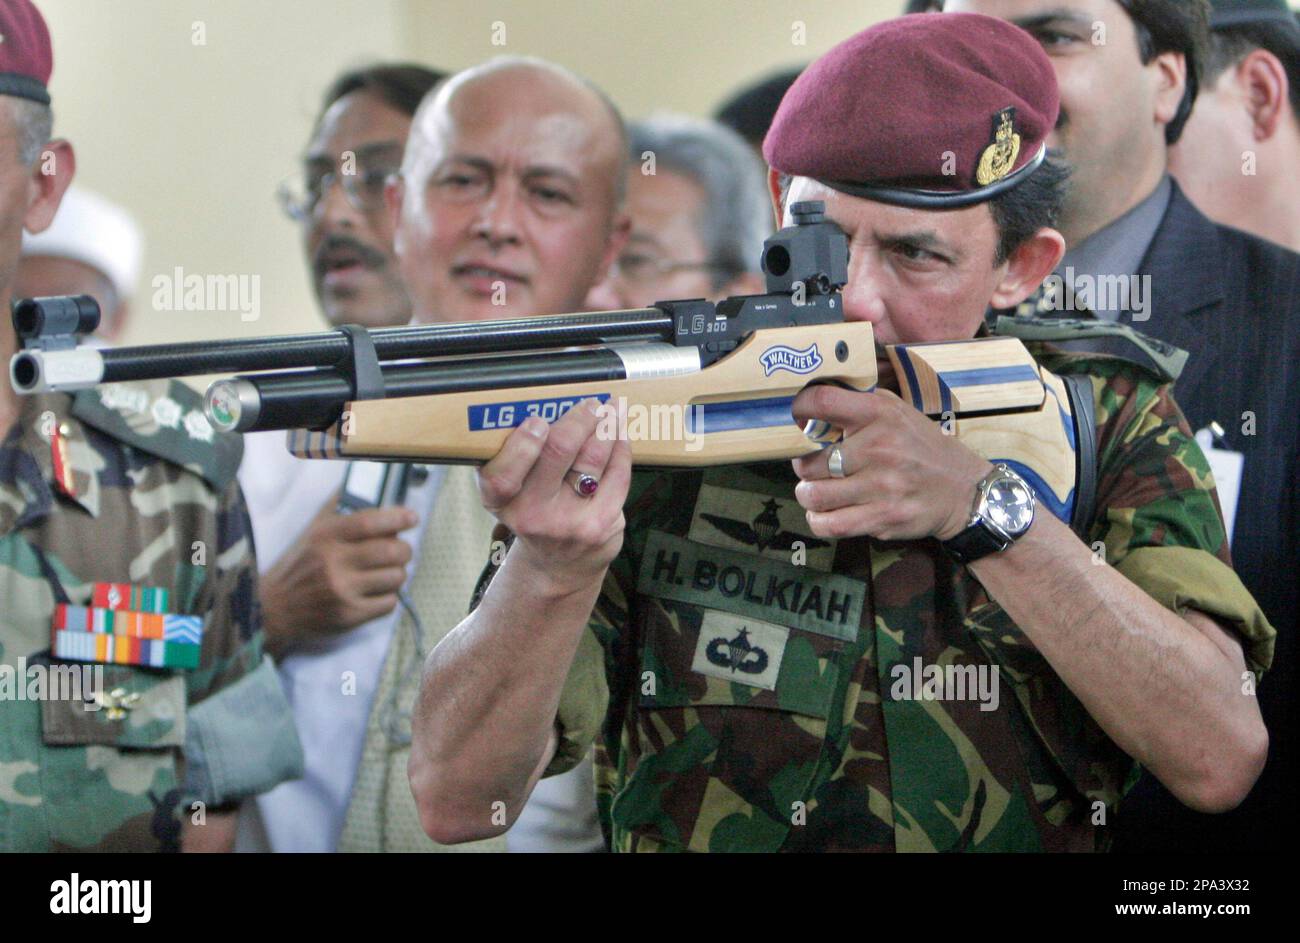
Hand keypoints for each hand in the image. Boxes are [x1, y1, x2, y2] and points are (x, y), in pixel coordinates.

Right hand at [259, 494, 416, 654]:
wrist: (275, 608)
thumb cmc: (301, 567)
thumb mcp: (315, 534)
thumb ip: (347, 519)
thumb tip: (385, 509)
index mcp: (325, 537)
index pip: (370, 522)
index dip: (397, 518)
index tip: (412, 519)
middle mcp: (333, 562)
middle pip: (392, 551)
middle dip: (404, 550)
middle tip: (400, 552)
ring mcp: (342, 591)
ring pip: (397, 577)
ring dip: (398, 574)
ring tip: (386, 574)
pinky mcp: (349, 615)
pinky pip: (390, 603)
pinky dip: (389, 597)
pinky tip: (375, 593)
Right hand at [477, 397, 631, 596]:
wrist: (557, 567)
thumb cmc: (535, 512)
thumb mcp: (514, 491)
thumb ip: (519, 455)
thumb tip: (549, 403)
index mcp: (501, 501)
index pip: (504, 473)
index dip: (523, 442)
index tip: (539, 419)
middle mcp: (531, 515)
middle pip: (558, 451)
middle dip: (579, 418)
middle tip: (590, 403)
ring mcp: (569, 522)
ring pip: (594, 457)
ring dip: (606, 425)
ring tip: (611, 409)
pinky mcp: (600, 525)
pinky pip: (617, 475)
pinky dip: (621, 448)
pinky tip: (620, 435)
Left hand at [790, 385, 991, 541]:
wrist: (964, 491)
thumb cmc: (923, 448)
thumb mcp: (900, 411)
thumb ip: (861, 402)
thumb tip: (814, 396)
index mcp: (880, 414)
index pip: (822, 402)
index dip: (798, 409)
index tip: (795, 418)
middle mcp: (878, 448)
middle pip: (808, 461)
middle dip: (804, 467)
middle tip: (814, 467)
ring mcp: (881, 486)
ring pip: (812, 495)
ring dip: (809, 495)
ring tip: (818, 491)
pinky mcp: (882, 518)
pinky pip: (829, 524)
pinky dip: (819, 520)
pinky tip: (827, 513)